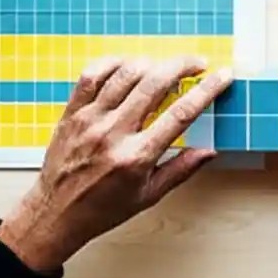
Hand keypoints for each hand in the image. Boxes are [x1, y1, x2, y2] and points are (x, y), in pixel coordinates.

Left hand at [0, 56, 230, 271]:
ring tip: (165, 67)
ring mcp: (90, 120)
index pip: (181, 114)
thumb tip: (210, 151)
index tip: (222, 76)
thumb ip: (181, 170)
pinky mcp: (72, 113)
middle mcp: (113, 134)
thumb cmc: (102, 208)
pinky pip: (92, 75)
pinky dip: (113, 63)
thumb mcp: (148, 196)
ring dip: (152, 63)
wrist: (55, 214)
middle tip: (198, 63)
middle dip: (182, 65)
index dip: (207, 90)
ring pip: (125, 74)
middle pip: (155, 83)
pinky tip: (128, 65)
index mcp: (136, 157)